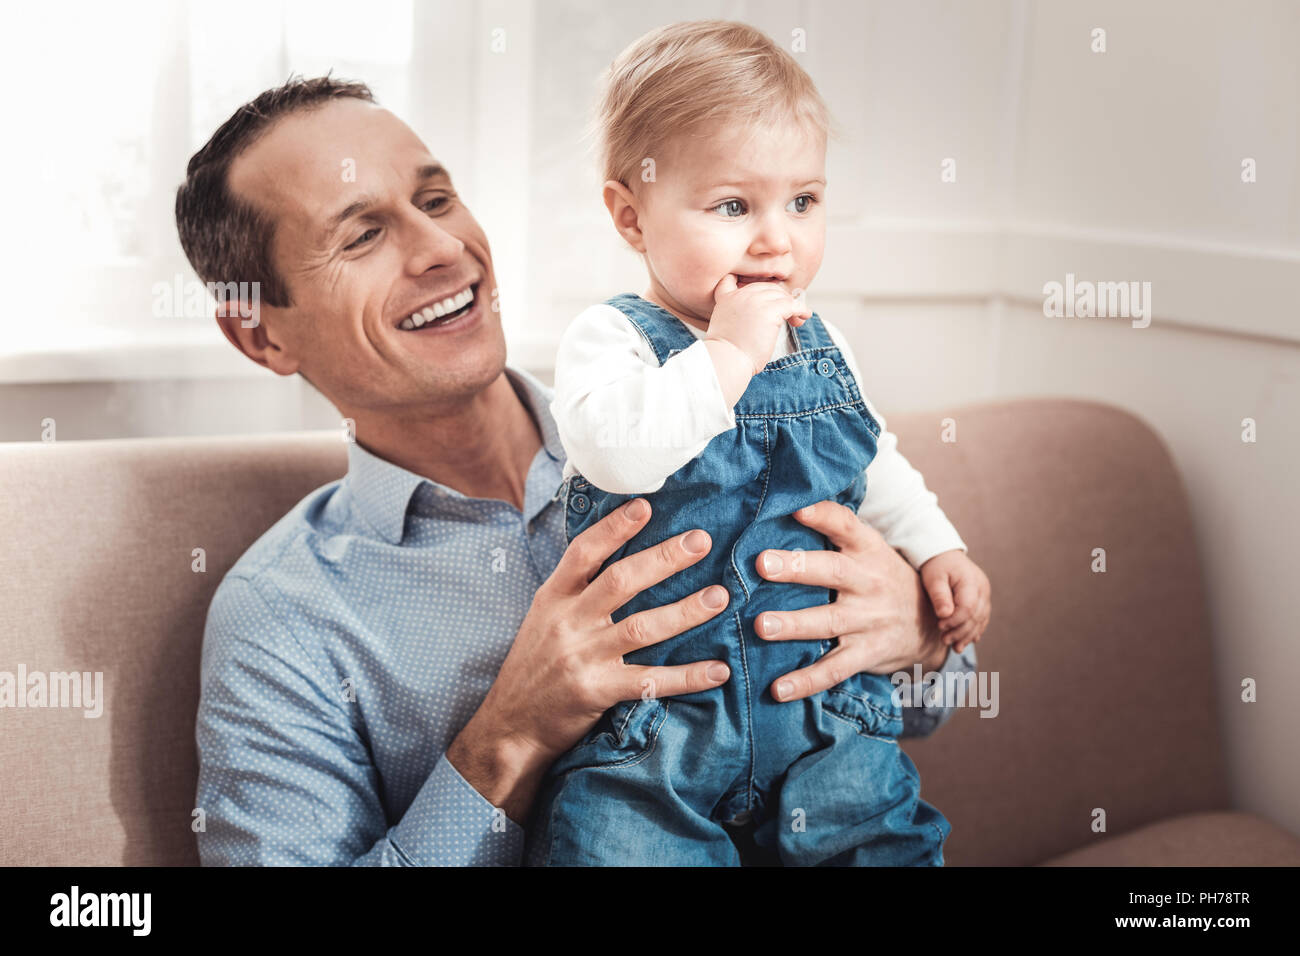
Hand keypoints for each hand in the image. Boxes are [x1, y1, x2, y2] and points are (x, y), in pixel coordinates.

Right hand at [447, 497, 730, 821]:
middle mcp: (568, 622)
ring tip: (719, 597)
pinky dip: (686, 676)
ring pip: (642, 627)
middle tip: (700, 541)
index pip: (584, 552)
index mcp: (553, 598)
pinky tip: (717, 670)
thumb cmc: (534, 667)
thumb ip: (575, 590)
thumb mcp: (544, 618)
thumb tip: (615, 553)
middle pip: (621, 581)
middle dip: (664, 559)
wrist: (510, 726)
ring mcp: (583, 657)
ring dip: (685, 611)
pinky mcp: (597, 692)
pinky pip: (649, 681)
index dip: (614, 528)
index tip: (645, 506)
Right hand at [706, 274, 811, 373]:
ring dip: (791, 305)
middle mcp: (741, 295)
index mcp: (726, 298)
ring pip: (781, 295)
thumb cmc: (727, 353)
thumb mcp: (724, 327)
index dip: (750, 282)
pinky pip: (792, 304)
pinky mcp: (770, 310)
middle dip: (778, 297)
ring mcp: (755, 301)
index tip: (761, 293)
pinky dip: (801, 309)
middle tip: (787, 313)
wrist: (728, 360)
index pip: (734, 278)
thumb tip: (757, 320)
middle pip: (766, 287)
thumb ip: (736, 316)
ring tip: (797, 319)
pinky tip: (805, 315)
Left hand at [751, 500, 949, 701]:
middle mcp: (869, 582)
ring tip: (761, 626)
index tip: (795, 507)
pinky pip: (834, 669)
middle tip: (762, 564)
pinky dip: (807, 681)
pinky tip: (779, 689)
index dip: (822, 514)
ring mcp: (868, 620)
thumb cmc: (883, 578)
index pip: (845, 526)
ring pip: (828, 622)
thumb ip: (835, 532)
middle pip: (832, 572)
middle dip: (797, 568)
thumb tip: (784, 505)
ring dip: (794, 624)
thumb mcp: (870, 550)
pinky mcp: (866, 653)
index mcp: (868, 550)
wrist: (933, 624)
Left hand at [920, 549, 990, 653]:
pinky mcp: (983, 600)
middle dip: (960, 631)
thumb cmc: (936, 566)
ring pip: (981, 619)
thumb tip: (945, 614)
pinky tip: (967, 641)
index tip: (940, 626)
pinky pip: (982, 618)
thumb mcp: (933, 578)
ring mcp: (985, 594)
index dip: (955, 621)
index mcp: (971, 581)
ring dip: (968, 635)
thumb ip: (939, 595)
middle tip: (944, 641)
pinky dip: (975, 630)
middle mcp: (983, 588)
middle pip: (976, 616)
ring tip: (955, 647)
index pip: (968, 607)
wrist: (945, 555)